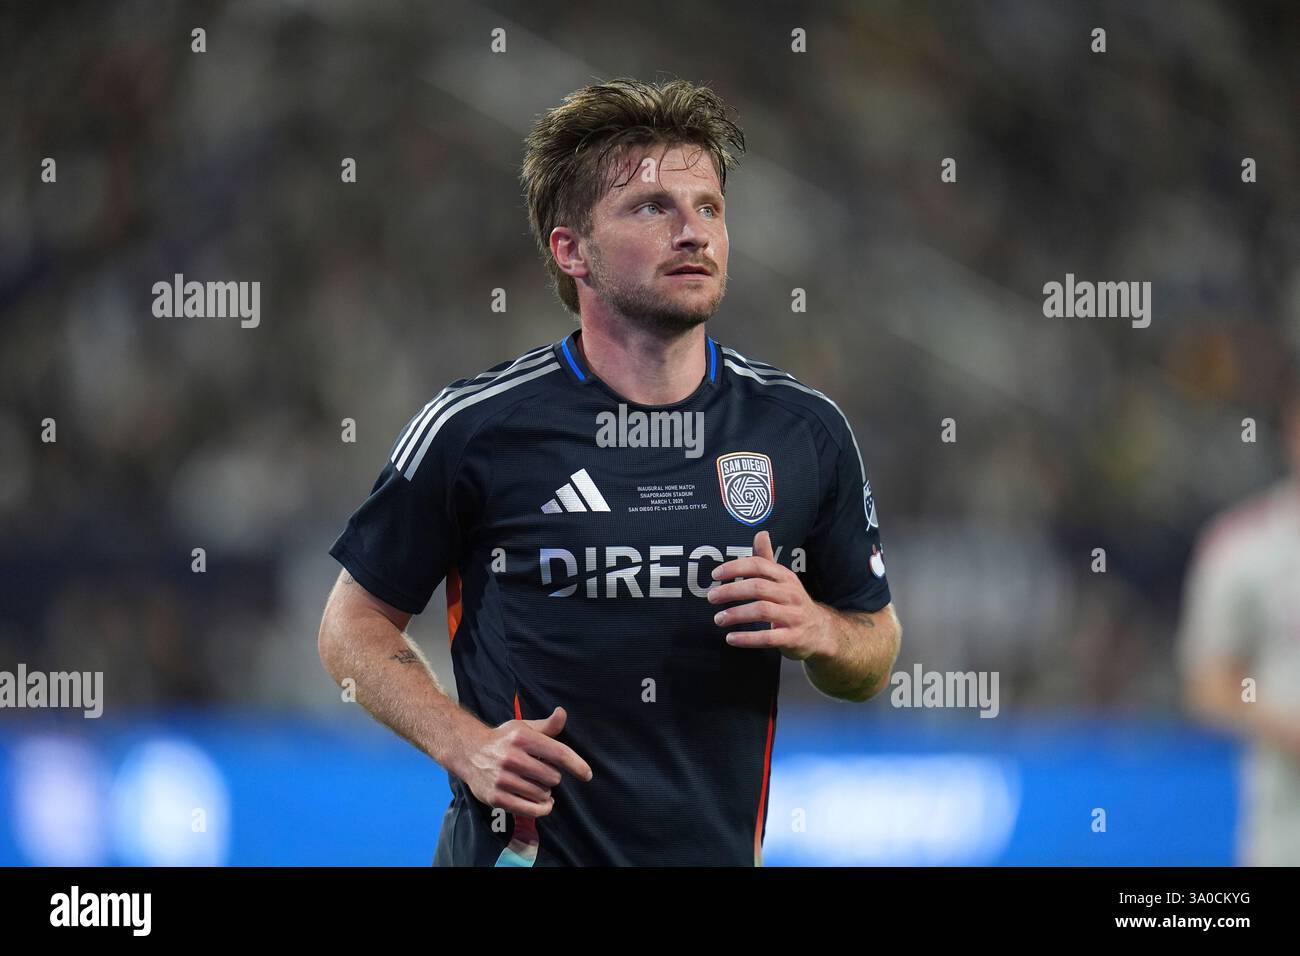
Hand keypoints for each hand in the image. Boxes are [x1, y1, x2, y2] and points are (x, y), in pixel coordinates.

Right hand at [457, 705, 592, 817]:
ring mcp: (502, 779)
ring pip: (542, 794)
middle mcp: (512, 758)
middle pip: (552, 777)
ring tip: (537, 785)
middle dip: (552, 777)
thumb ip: (547, 726)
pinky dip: (541, 809)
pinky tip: (543, 804)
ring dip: (545, 793)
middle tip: (542, 773)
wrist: (468, 752)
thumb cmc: (502, 740)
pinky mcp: (496, 797)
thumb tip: (562, 713)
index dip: (576, 765)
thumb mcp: (523, 728)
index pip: (558, 753)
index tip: (587, 774)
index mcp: (522, 737)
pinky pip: (530, 810)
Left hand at [707, 529, 834, 661]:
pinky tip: (731, 638)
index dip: (736, 568)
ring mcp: (793, 616)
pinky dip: (747, 638)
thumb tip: (760, 533)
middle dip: (731, 591)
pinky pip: (768, 637)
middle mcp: (790, 594)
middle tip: (711, 597)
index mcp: (785, 577)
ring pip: (762, 611)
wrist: (822, 631)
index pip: (759, 565)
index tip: (715, 574)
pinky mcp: (793, 637)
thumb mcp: (783, 579)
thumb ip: (767, 559)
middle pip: (758, 587)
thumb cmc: (793, 602)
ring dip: (737, 614)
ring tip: (719, 618)